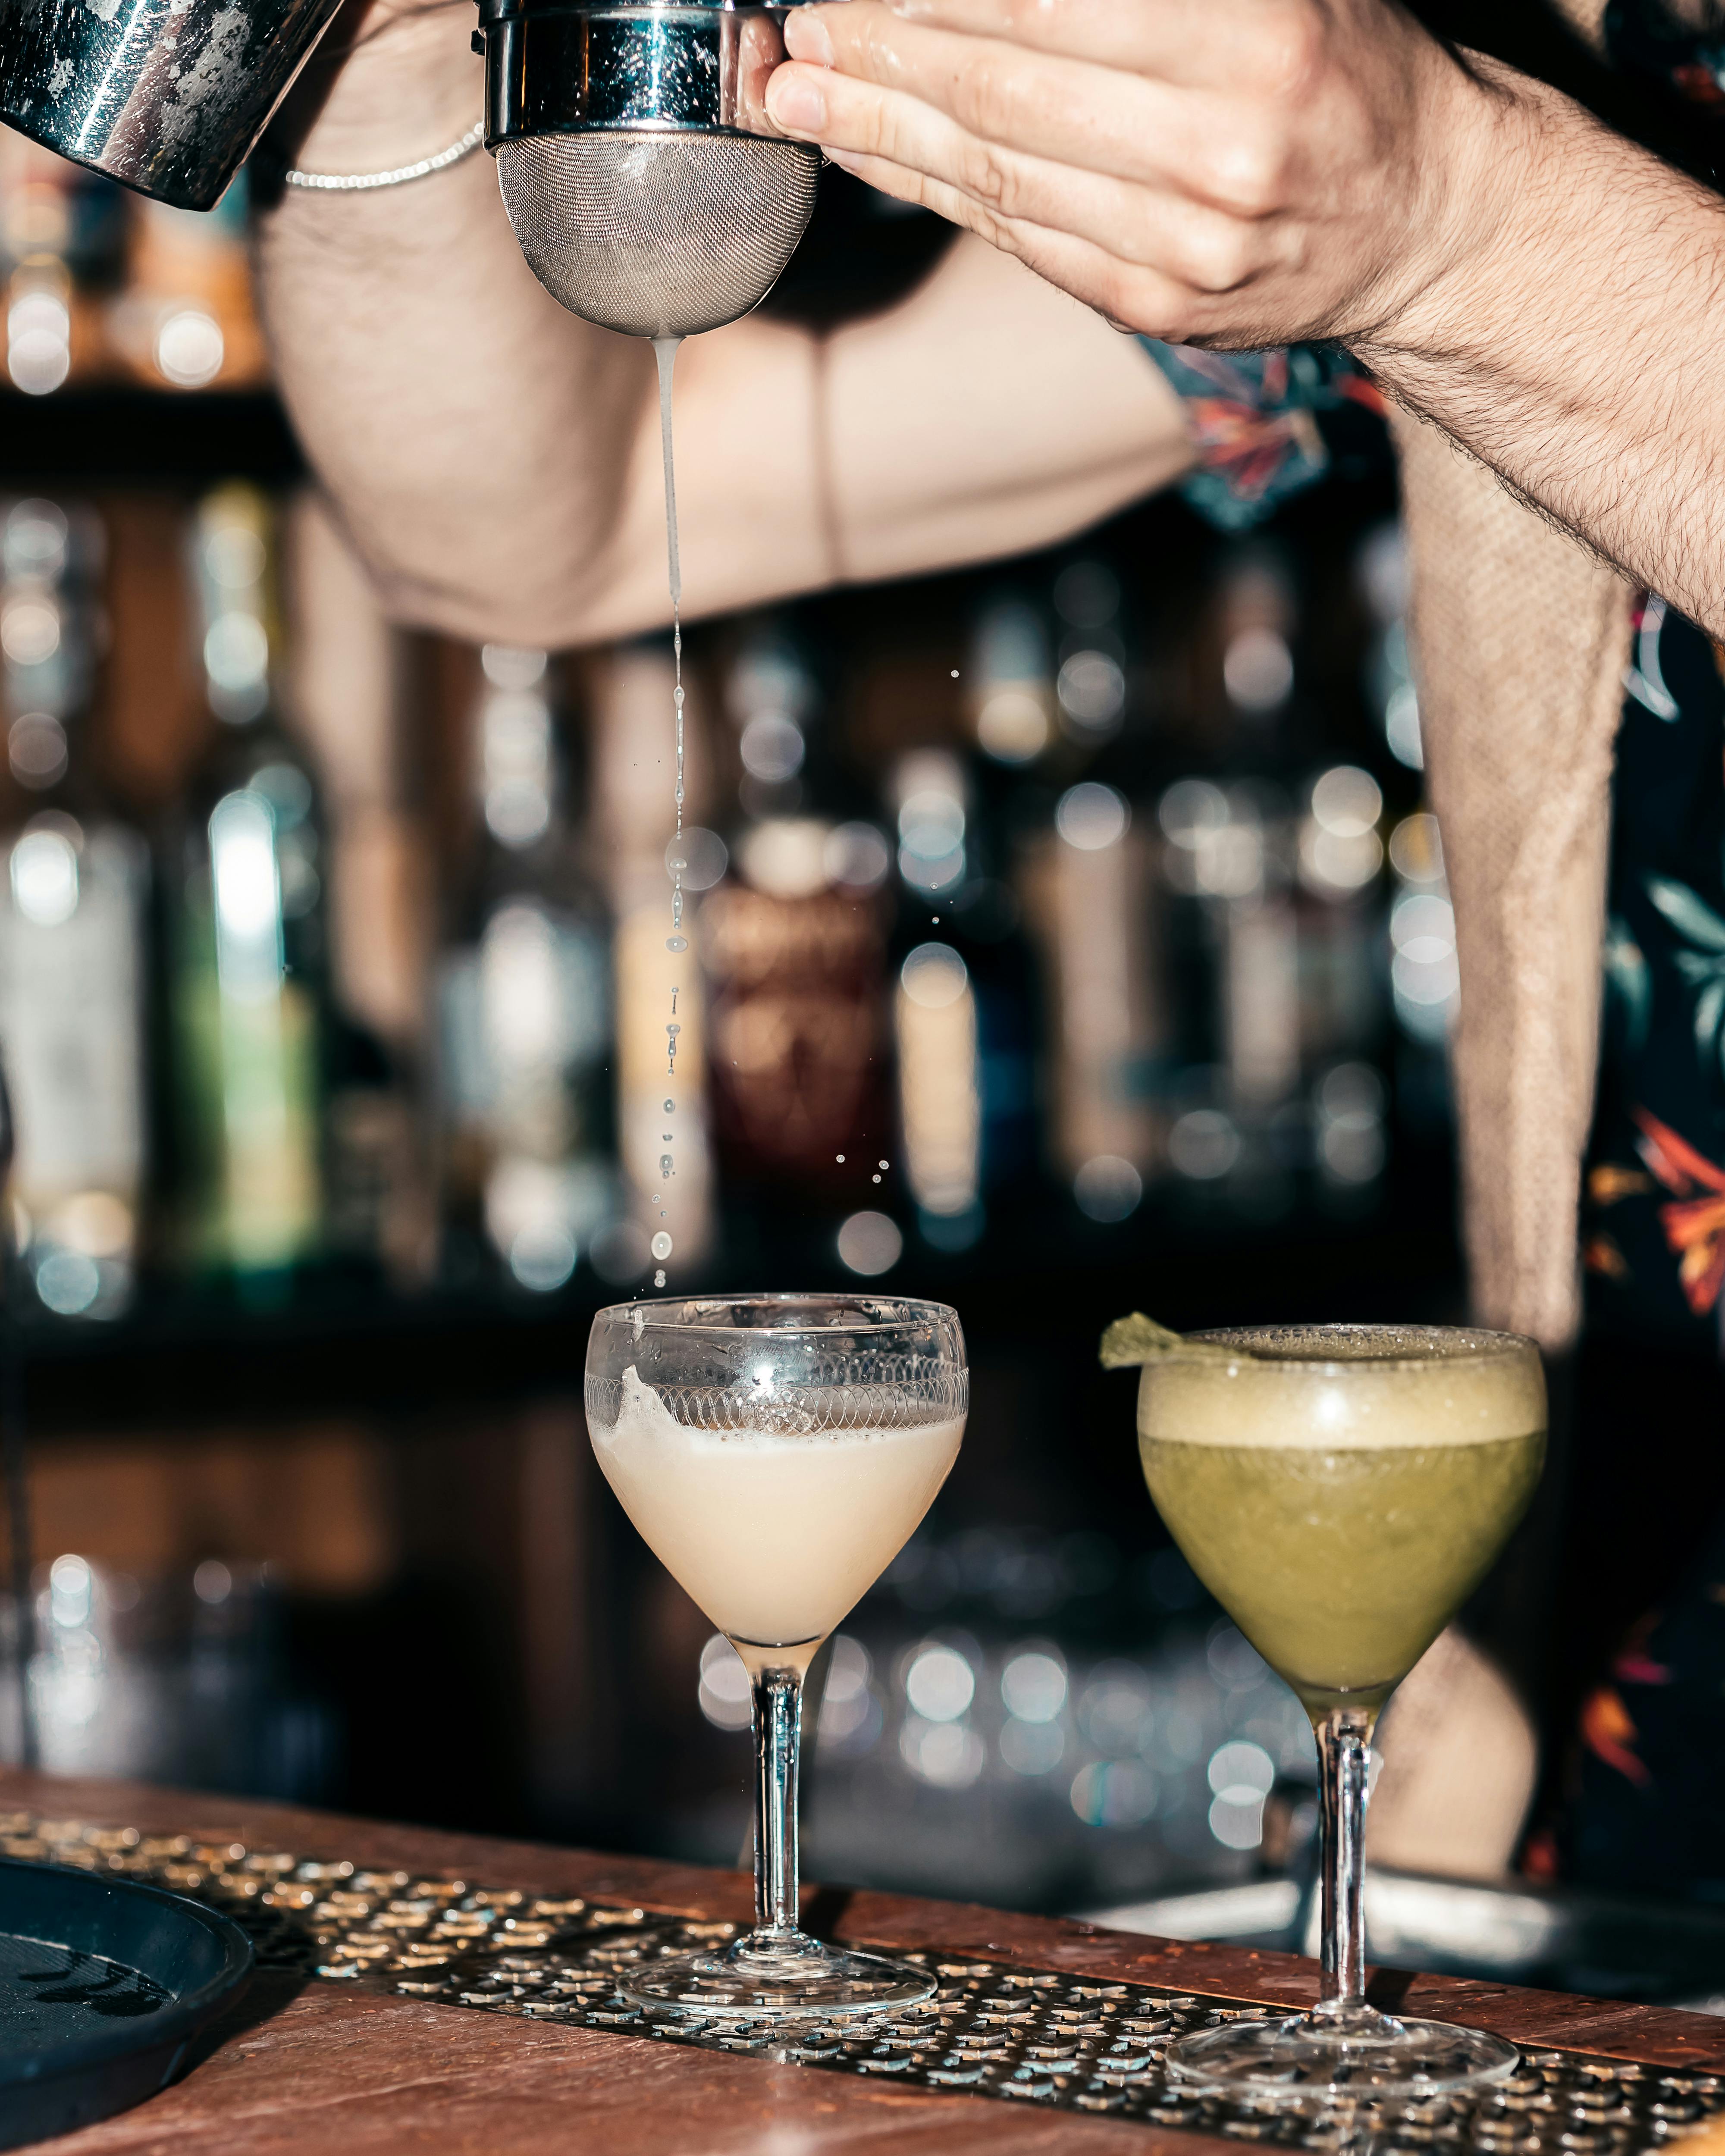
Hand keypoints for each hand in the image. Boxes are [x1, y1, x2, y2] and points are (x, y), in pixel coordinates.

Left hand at [763, 0, 1521, 350]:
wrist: (1426, 220)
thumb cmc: (1342, 68)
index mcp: (1258, 36)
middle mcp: (1221, 145)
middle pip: (1006, 85)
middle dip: (885, 51)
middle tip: (803, 27)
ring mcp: (1186, 242)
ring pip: (998, 171)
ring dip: (881, 129)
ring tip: (801, 90)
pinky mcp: (1157, 306)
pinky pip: (1018, 237)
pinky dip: (933, 191)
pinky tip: (869, 152)